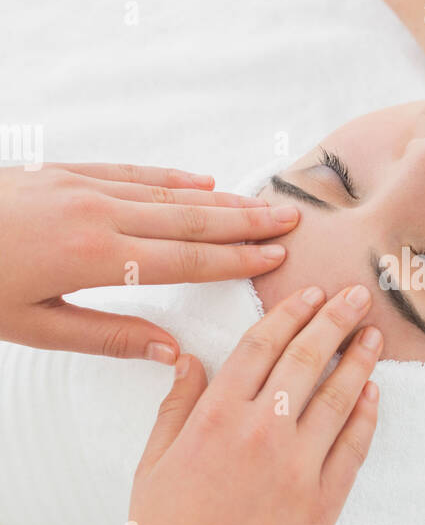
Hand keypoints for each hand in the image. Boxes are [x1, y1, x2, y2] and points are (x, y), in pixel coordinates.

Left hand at [0, 161, 297, 360]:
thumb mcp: (33, 328)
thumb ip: (107, 337)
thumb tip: (172, 352)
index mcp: (92, 259)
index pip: (183, 259)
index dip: (233, 259)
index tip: (274, 258)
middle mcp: (95, 214)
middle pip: (188, 219)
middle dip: (244, 222)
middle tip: (291, 221)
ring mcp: (79, 186)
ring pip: (166, 193)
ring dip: (220, 199)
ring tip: (263, 203)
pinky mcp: (62, 172)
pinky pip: (130, 173)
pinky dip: (169, 178)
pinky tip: (199, 181)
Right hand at [124, 284, 381, 524]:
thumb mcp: (151, 467)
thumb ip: (176, 407)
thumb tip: (191, 359)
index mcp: (214, 418)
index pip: (261, 345)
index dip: (289, 313)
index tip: (311, 292)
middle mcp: (260, 434)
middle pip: (306, 358)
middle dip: (334, 319)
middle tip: (356, 294)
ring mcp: (297, 469)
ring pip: (338, 398)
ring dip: (359, 360)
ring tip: (374, 335)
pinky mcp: (323, 504)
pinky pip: (353, 447)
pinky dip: (366, 416)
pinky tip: (374, 394)